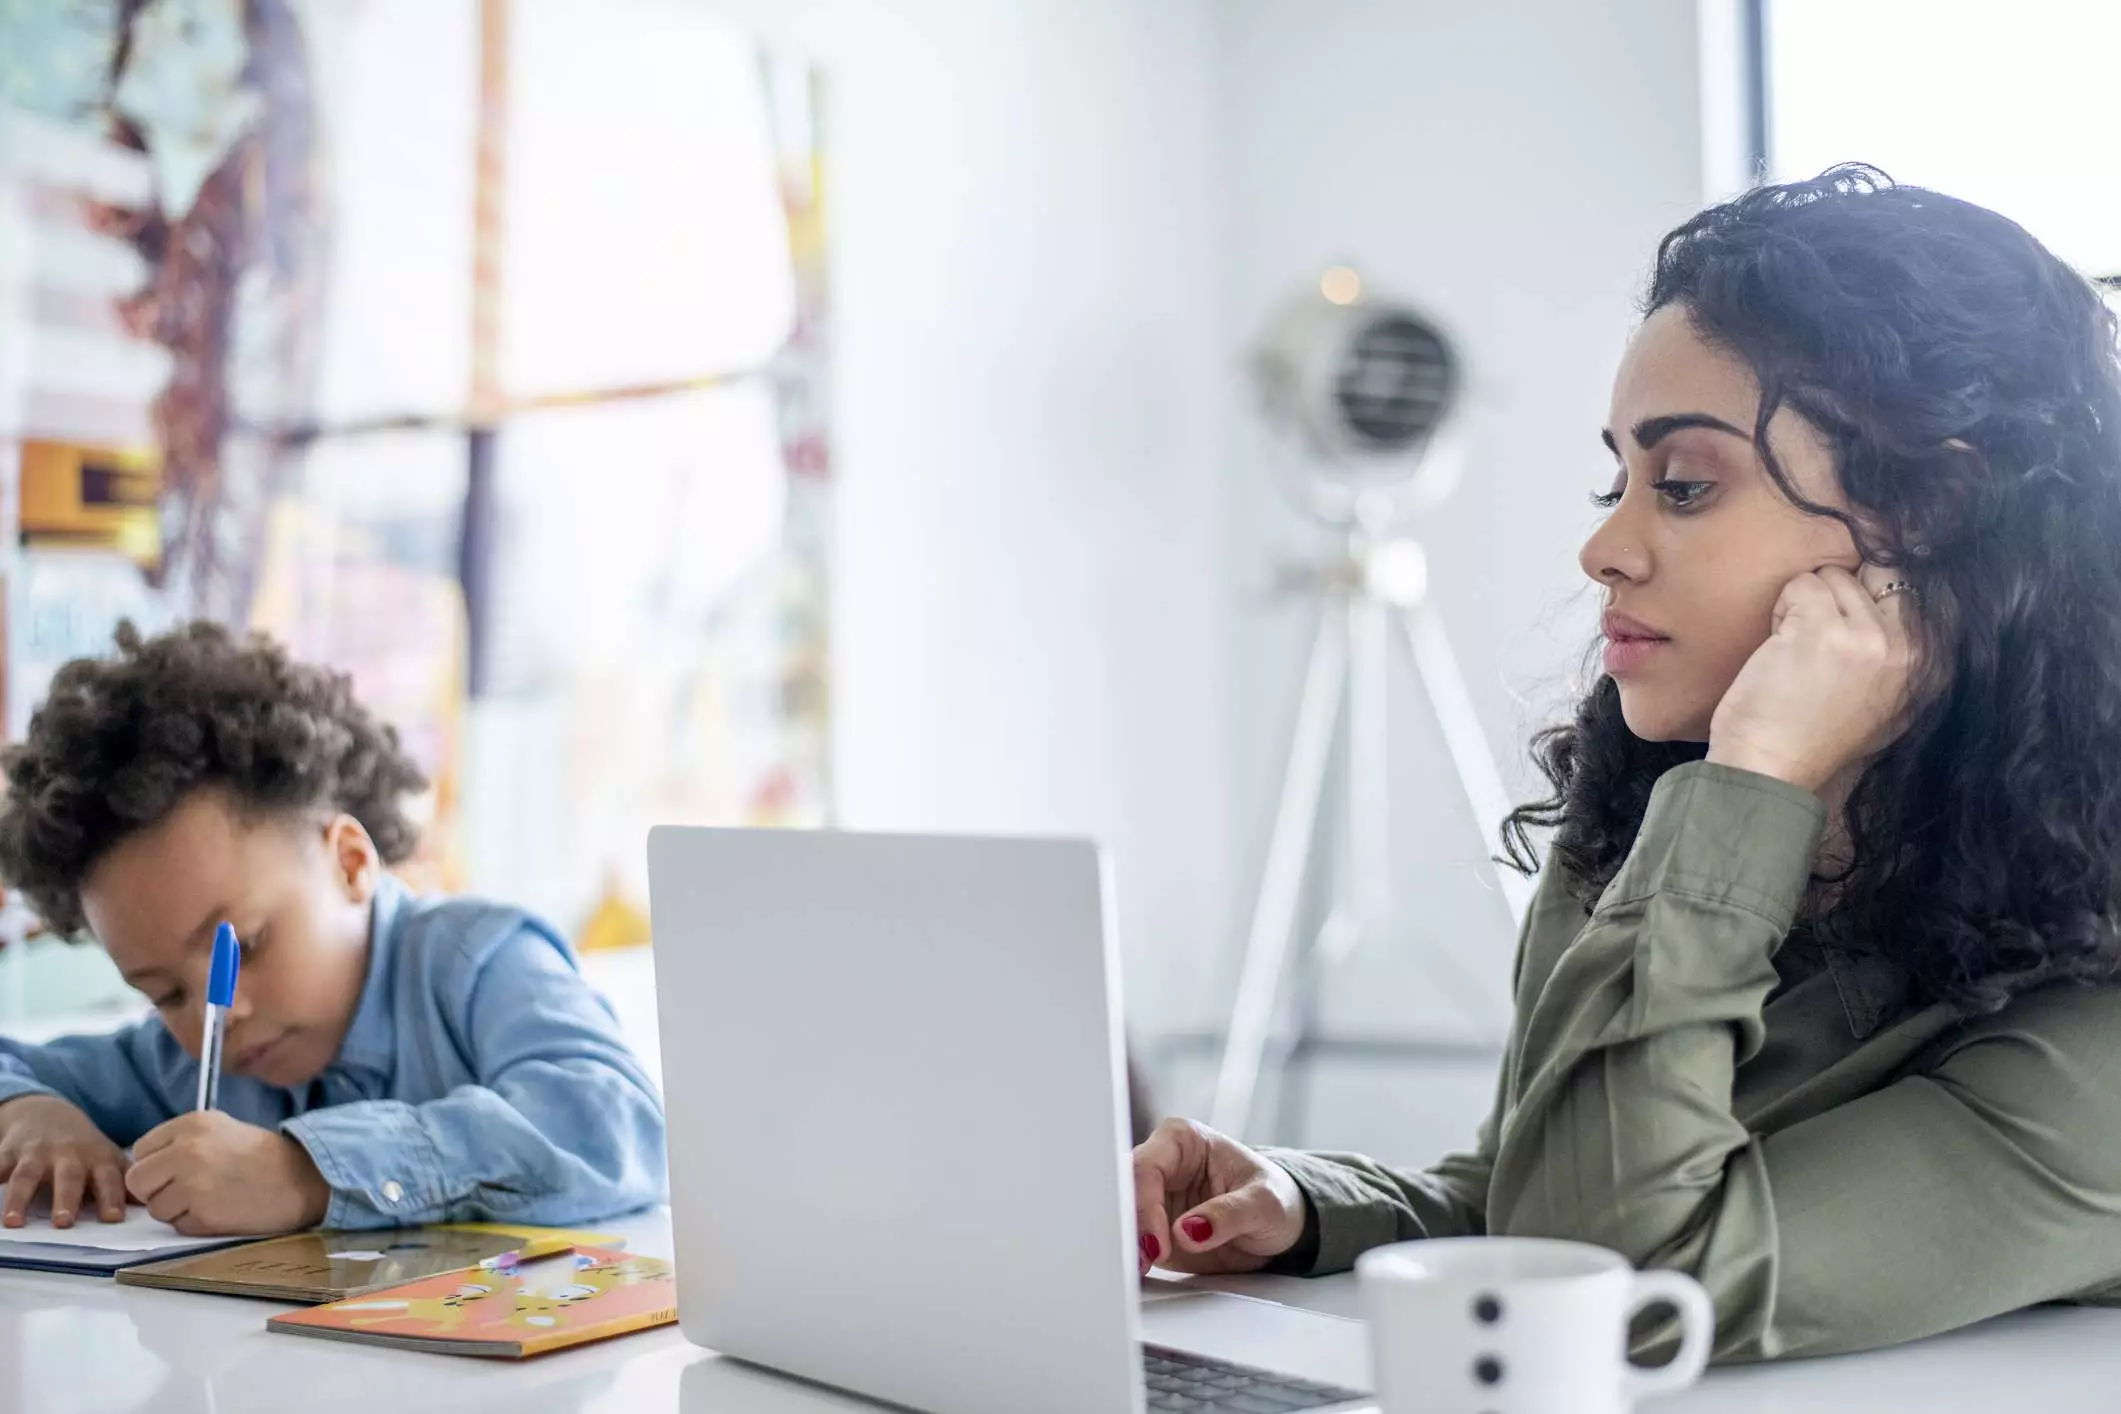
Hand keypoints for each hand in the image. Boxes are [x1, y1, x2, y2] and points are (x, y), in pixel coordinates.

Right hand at [0, 1095, 128, 1226]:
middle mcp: (68, 1155)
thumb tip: (154, 1208)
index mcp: (98, 1159)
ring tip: (13, 1223)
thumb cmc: (84, 1148)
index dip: (112, 1197)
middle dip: (66, 1198)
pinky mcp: (8, 1152)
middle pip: (69, 1177)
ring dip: (19, 1198)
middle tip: (64, 1223)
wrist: (46, 1113)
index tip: (113, 1218)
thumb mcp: (108, 1159)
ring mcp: (36, 1153)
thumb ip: (125, 1184)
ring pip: (27, 1175)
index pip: (109, 1179)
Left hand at [127, 1112, 330, 1235]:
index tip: (177, 1171)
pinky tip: (221, 1211)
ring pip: (156, 1208)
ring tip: (210, 1199)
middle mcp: (187, 1150)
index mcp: (191, 1124)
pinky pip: (178, 1226)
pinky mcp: (203, 1213)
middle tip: (186, 1191)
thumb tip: (145, 1167)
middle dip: (157, 1191)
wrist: (303, 1179)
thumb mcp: (221, 1129)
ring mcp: (192, 1183)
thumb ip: (181, 1142)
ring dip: (177, 1210)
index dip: (155, 1165)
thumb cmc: (262, 1155)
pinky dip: (196, 1224)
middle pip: (138, 1181)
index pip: (140, 1151)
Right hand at [1133, 1118, 1306, 1275]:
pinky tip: (1137, 1277)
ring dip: (1125, 1247)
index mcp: (1182, 1141)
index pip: (1147, 1168)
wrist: (1280, 1225)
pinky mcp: (1153, 1230)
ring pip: (1120, 1219)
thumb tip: (1189, 1231)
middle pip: (1122, 1192)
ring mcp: (1154, 1199)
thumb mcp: (1264, 1203)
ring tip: (1137, 1274)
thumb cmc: (1275, 1198)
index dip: (1146, 1207)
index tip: (1159, 1246)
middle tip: (1139, 1262)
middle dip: (1126, 1228)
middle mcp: (1161, 1166)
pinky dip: (1131, 1260)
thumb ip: (1228, 1214)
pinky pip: (1131, 1243)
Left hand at [1707, 564, 1920, 793]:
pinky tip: (1778, 646)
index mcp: (1931, 665)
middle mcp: (1908, 648)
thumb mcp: (1889, 702)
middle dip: (1844, 589)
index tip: (1853, 608)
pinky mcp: (1821, 628)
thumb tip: (1902, 587)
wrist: (1771, 768)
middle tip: (1819, 632)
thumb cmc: (1816, 737)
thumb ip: (1903, 652)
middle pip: (1882, 570)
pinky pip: (1801, 584)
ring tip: (1797, 647)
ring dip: (1806, 602)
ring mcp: (1867, 636)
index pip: (1921, 587)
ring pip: (1835, 575)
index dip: (1881, 584)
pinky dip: (1781, 607)